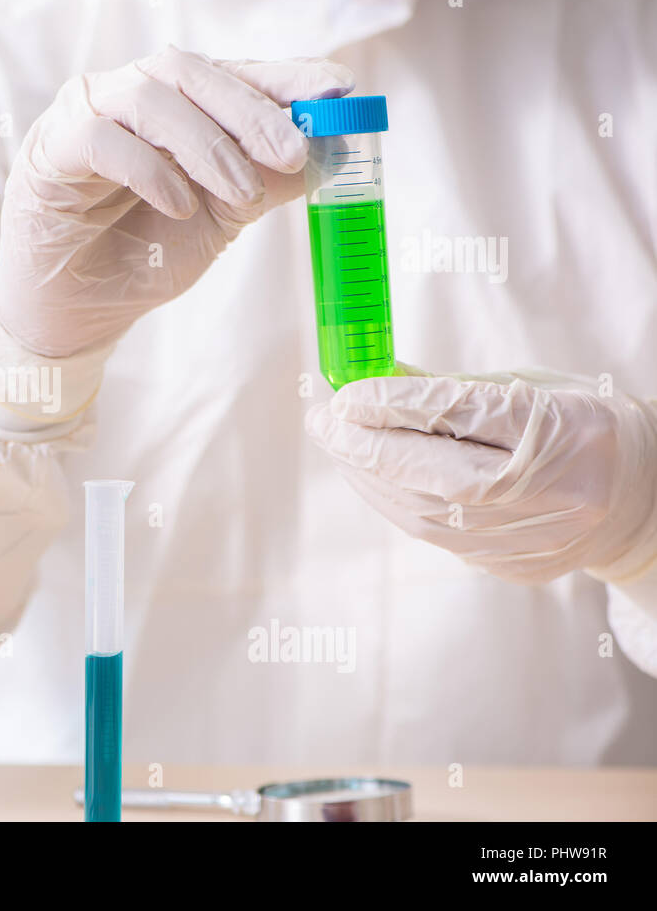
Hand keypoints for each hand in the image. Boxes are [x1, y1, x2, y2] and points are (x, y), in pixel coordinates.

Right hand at [0, 47, 353, 356]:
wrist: (76, 313)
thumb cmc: (140, 257)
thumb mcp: (220, 220)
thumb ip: (266, 182)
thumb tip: (331, 151)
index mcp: (173, 104)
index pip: (230, 73)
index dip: (284, 77)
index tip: (337, 91)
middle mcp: (127, 95)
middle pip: (190, 72)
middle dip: (249, 112)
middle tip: (292, 154)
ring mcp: (84, 115)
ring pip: (150, 96)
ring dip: (206, 145)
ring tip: (241, 195)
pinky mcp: (50, 149)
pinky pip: (101, 138)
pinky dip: (149, 169)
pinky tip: (179, 207)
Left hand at [304, 369, 656, 583]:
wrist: (640, 496)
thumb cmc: (576, 426)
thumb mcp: (529, 389)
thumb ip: (452, 390)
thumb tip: (371, 380)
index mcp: (564, 432)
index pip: (464, 417)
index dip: (395, 406)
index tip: (346, 395)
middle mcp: (553, 492)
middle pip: (438, 475)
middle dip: (367, 448)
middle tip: (322, 421)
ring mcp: (535, 539)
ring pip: (428, 515)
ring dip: (370, 478)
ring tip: (338, 444)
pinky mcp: (515, 567)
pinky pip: (437, 536)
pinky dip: (395, 502)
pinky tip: (370, 476)